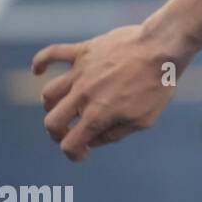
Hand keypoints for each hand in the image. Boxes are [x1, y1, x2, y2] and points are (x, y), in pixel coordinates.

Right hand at [32, 25, 179, 161]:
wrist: (163, 48)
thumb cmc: (158, 85)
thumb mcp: (144, 120)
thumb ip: (115, 134)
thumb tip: (92, 141)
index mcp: (98, 114)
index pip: (70, 143)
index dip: (73, 153)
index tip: (83, 152)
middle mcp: (83, 95)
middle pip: (52, 121)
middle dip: (57, 132)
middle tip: (71, 131)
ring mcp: (80, 72)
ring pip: (49, 93)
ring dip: (52, 105)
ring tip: (64, 106)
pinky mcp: (83, 51)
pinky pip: (52, 54)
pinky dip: (40, 62)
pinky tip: (39, 71)